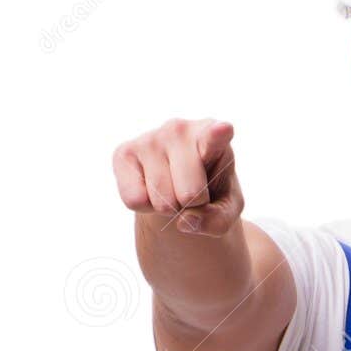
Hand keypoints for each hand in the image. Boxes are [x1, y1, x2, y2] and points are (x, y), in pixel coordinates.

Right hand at [112, 117, 243, 236]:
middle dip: (192, 206)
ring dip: (169, 208)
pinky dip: (145, 208)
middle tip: (192, 192)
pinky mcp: (123, 153)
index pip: (216, 137)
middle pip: (190, 194)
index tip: (224, 129)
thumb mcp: (227, 210)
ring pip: (162, 201)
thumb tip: (186, 221)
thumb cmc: (211, 191)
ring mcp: (149, 138)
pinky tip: (151, 188)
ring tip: (173, 188)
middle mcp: (180, 129)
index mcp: (216, 138)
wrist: (179, 186)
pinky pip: (135, 200)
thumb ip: (218, 220)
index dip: (218, 135)